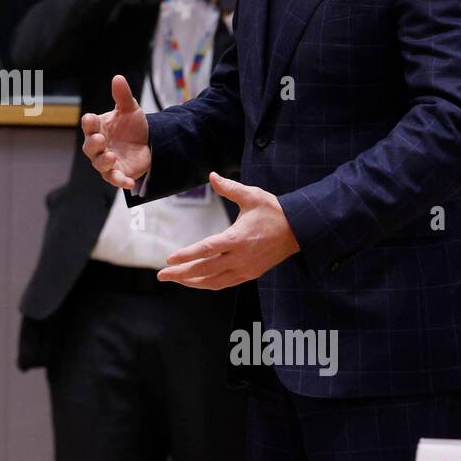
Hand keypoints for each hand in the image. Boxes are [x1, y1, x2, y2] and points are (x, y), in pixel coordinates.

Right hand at [81, 75, 149, 189]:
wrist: (149, 143)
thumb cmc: (132, 126)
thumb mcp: (130, 109)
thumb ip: (122, 96)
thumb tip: (118, 78)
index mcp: (98, 128)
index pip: (89, 125)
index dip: (89, 123)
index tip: (91, 119)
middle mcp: (98, 146)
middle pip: (90, 146)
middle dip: (93, 143)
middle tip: (100, 139)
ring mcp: (107, 160)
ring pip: (99, 164)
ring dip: (103, 161)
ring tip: (111, 156)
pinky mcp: (118, 173)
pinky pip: (115, 178)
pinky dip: (120, 181)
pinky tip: (129, 182)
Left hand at [156, 172, 299, 288]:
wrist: (298, 230)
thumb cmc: (274, 211)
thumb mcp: (252, 195)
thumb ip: (229, 188)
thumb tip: (212, 175)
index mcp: (238, 238)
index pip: (207, 249)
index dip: (187, 255)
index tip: (169, 259)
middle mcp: (241, 257)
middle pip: (205, 270)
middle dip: (181, 274)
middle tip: (162, 275)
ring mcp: (246, 269)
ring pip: (214, 281)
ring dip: (192, 282)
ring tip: (174, 279)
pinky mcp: (250, 274)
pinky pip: (224, 283)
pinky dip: (208, 284)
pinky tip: (195, 281)